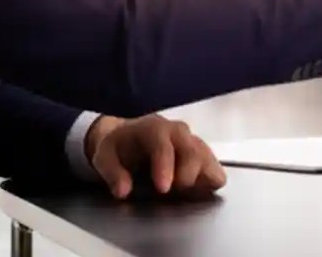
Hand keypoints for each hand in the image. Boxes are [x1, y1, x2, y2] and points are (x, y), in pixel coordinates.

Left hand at [87, 114, 226, 199]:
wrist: (131, 136)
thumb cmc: (120, 146)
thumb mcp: (105, 157)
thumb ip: (112, 173)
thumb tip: (123, 191)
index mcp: (154, 128)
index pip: (163, 146)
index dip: (165, 168)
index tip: (163, 189)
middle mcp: (179, 132)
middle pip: (193, 152)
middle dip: (185, 177)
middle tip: (170, 193)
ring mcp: (195, 142)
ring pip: (208, 160)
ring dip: (198, 181)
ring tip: (182, 193)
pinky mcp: (204, 155)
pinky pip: (216, 171)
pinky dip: (208, 183)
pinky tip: (192, 190)